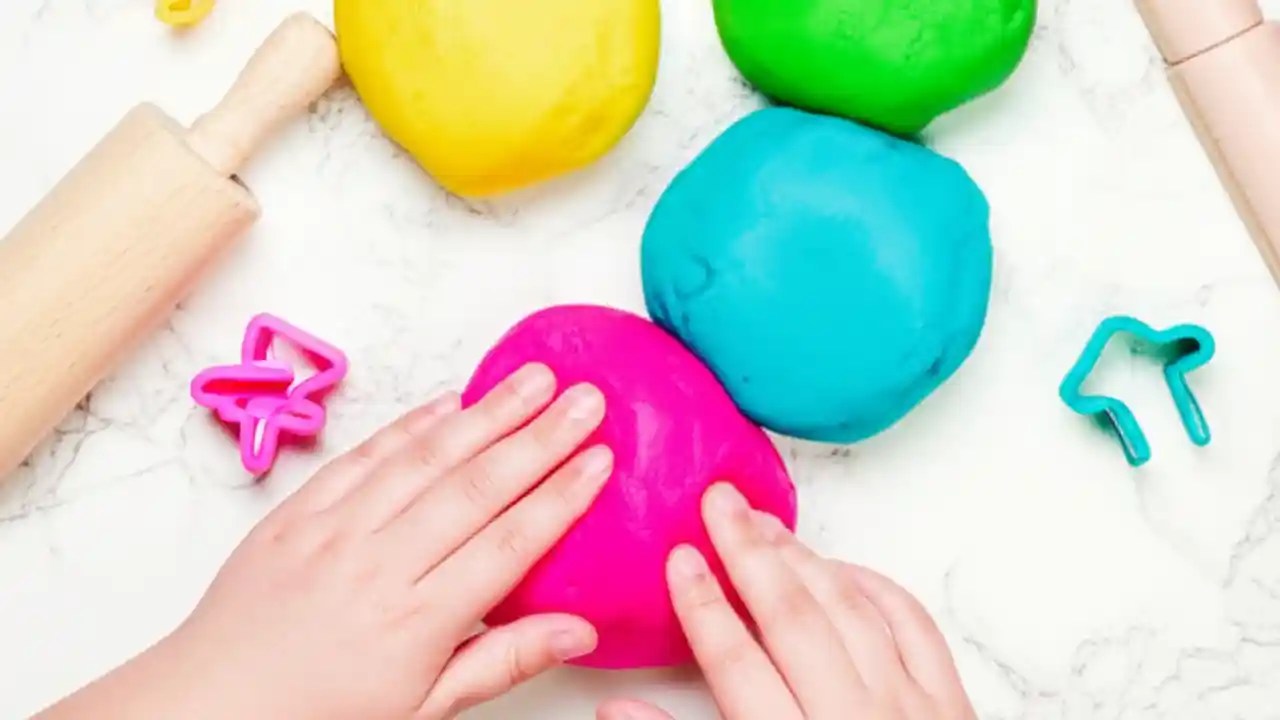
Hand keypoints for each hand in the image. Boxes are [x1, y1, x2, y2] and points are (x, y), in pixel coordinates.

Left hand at [39, 363, 611, 719]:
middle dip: (540, 437)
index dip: (561, 496)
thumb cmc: (319, 713)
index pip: (510, 544)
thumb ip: (502, 661)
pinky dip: (410, 425)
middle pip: (477, 487)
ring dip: (486, 413)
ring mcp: (335, 531)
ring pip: (425, 458)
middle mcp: (380, 566)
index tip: (601, 459)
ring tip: (534, 380)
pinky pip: (364, 456)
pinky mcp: (298, 511)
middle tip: (587, 399)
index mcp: (418, 622)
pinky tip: (450, 400)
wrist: (211, 704)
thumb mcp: (422, 709)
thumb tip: (579, 631)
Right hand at [598, 483, 974, 719]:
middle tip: (717, 500)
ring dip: (803, 558)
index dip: (702, 606)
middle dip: (750, 552)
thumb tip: (615, 709)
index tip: (677, 558)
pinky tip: (842, 567)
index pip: (737, 664)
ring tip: (763, 522)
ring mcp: (910, 707)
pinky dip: (873, 585)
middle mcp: (855, 719)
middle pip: (794, 617)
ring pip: (849, 608)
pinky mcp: (950, 703)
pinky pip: (910, 622)